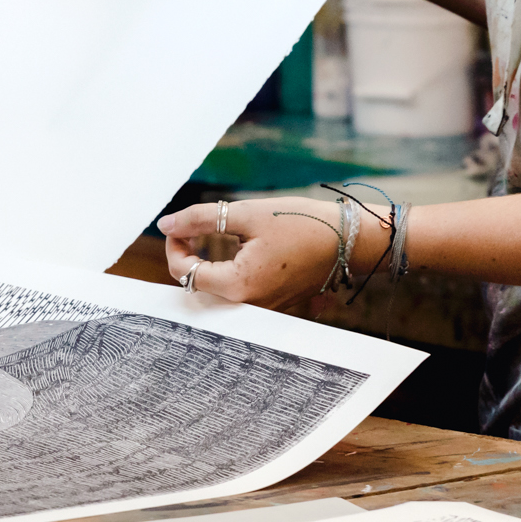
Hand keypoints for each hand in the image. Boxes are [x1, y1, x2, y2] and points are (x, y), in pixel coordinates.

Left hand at [154, 196, 383, 311]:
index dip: (175, 246)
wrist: (354, 240)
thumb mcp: (247, 214)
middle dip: (189, 255)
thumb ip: (201, 219)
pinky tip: (238, 248)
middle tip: (195, 227)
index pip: (185, 273)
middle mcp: (250, 305)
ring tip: (213, 234)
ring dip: (208, 262)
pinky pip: (240, 291)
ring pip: (219, 288)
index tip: (180, 225)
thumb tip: (166, 224)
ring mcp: (265, 307)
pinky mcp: (276, 302)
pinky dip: (229, 270)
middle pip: (199, 285)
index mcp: (239, 286)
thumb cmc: (303, 223)